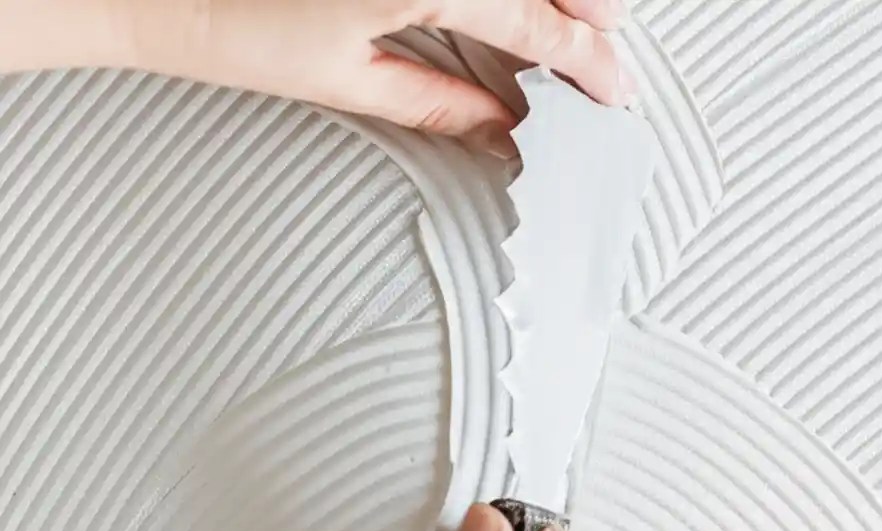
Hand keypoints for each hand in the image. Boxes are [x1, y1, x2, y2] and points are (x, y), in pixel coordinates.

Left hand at [0, 0, 633, 156]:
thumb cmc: (222, 20)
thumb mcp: (347, 78)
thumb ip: (442, 102)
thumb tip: (502, 124)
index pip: (540, 21)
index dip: (588, 62)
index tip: (615, 90)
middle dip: (590, 12)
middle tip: (600, 52)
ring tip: (566, 19)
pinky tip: (508, 2)